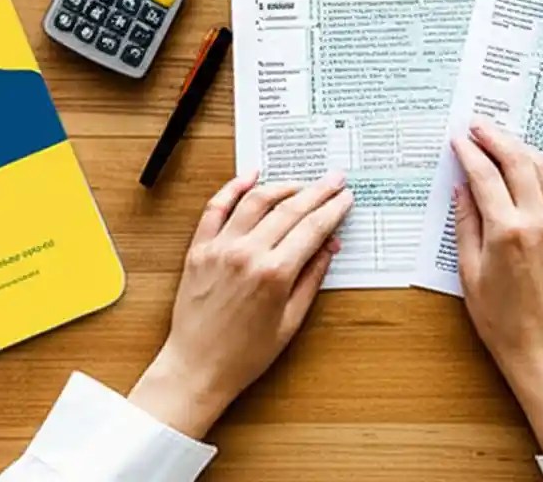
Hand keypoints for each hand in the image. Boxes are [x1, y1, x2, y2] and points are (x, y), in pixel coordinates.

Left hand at [127, 170, 352, 437]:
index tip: (345, 197)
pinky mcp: (199, 249)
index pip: (312, 228)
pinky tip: (250, 176)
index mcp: (274, 274)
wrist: (198, 366)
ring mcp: (220, 248)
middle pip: (289, 208)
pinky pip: (216, 208)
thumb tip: (329, 246)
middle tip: (333, 179)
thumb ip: (311, 278)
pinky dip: (233, 187)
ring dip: (281, 185)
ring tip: (300, 182)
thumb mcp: (290, 321)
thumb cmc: (246, 354)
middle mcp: (247, 254)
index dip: (333, 209)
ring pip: (255, 200)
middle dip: (316, 191)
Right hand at [452, 117, 542, 452]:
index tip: (457, 139)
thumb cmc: (499, 317)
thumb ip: (466, 224)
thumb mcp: (469, 270)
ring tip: (502, 138)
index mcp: (507, 230)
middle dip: (495, 138)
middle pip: (517, 161)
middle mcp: (537, 221)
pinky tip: (536, 164)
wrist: (541, 345)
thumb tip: (462, 189)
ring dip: (522, 147)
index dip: (468, 153)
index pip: (484, 176)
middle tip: (477, 125)